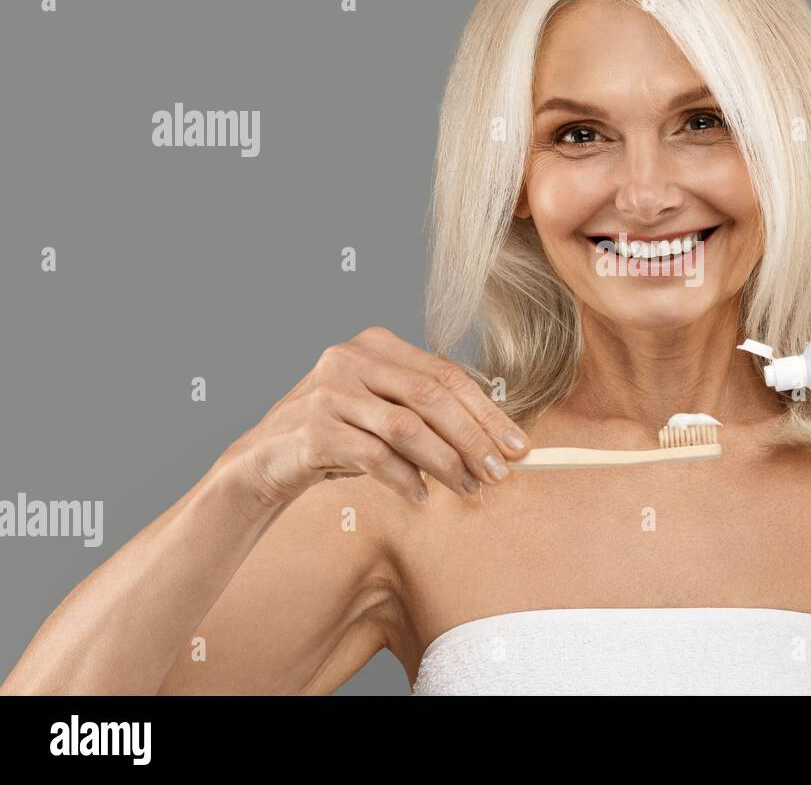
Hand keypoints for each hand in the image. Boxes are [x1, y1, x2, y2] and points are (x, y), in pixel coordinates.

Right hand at [214, 326, 531, 504]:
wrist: (264, 461)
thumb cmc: (338, 437)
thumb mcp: (384, 415)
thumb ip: (429, 416)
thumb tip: (496, 444)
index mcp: (377, 345)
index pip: (446, 375)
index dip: (487, 412)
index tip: (516, 446)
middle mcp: (351, 358)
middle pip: (432, 397)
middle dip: (473, 438)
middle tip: (499, 473)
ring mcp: (329, 391)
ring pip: (407, 427)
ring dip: (446, 463)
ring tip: (468, 488)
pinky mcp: (313, 428)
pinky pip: (375, 456)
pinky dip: (405, 479)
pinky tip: (421, 496)